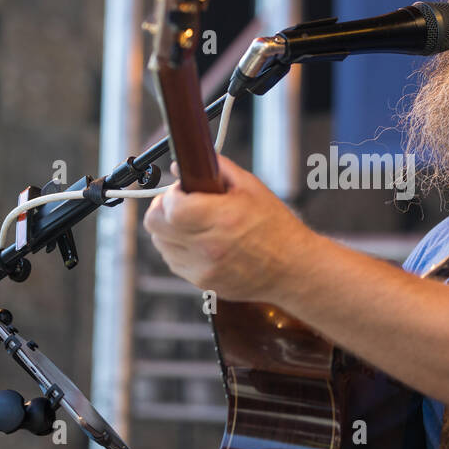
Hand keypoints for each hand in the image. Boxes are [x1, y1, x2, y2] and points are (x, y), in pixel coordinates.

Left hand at [144, 154, 315, 302]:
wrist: (293, 268)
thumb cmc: (275, 225)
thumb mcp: (250, 187)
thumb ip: (216, 169)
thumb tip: (179, 164)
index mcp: (221, 218)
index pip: (169, 207)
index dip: (170, 195)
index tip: (182, 192)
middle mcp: (209, 246)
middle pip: (155, 226)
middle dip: (163, 210)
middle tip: (180, 205)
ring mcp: (204, 268)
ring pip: (161, 244)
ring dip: (168, 230)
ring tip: (192, 224)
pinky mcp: (203, 283)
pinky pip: (173, 262)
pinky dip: (178, 249)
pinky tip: (199, 242)